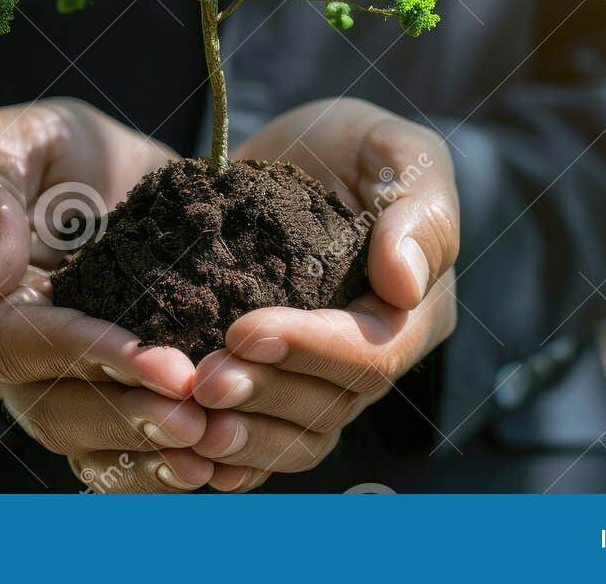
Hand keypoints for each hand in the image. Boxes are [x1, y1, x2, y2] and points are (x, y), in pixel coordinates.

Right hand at [0, 98, 213, 490]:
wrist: (116, 177)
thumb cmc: (62, 149)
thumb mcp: (23, 139)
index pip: (18, 342)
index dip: (90, 357)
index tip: (165, 364)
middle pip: (49, 408)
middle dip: (127, 416)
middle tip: (199, 418)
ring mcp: (44, 387)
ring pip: (82, 444)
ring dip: (146, 453)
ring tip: (211, 450)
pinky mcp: (94, 402)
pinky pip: (111, 457)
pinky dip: (156, 469)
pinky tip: (211, 468)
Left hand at [190, 98, 459, 490]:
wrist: (293, 159)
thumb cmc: (354, 145)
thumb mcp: (396, 150)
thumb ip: (418, 208)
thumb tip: (405, 281)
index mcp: (416, 308)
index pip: (373, 352)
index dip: (309, 348)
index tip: (242, 329)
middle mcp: (376, 357)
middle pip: (329, 404)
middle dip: (262, 395)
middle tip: (200, 380)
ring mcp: (326, 381)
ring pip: (297, 438)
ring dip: (242, 435)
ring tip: (188, 417)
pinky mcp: (281, 388)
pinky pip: (264, 445)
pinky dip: (229, 459)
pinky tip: (187, 457)